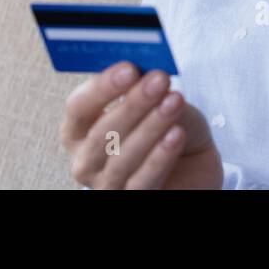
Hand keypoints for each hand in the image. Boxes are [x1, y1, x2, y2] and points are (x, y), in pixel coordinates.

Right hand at [60, 61, 222, 188]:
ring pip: (123, 157)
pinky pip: (143, 180)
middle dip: (133, 103)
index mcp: (78, 128)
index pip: (79, 106)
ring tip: (174, 101)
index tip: (130, 68)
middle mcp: (84, 160)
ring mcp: (105, 185)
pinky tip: (176, 134)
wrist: (190, 161)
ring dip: (151, 126)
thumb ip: (146, 85)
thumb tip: (148, 71)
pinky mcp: (131, 200)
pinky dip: (160, 156)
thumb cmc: (162, 124)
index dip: (103, 87)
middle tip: (159, 80)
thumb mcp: (155, 98)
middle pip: (103, 132)